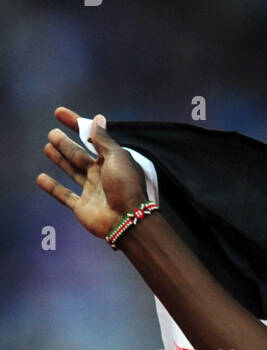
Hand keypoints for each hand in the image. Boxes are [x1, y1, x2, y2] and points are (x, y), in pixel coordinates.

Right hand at [37, 106, 148, 238]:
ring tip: (48, 148)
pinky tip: (41, 178)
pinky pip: (65, 195)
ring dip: (60, 160)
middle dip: (66, 144)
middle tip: (52, 134)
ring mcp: (91, 191)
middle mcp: (102, 175)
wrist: (128, 220)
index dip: (76, 124)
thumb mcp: (117, 156)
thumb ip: (104, 139)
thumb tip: (98, 119)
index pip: (92, 138)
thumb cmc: (126, 187)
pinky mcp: (82, 207)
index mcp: (112, 161)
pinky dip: (53, 188)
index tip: (60, 113)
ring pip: (72, 171)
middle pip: (79, 156)